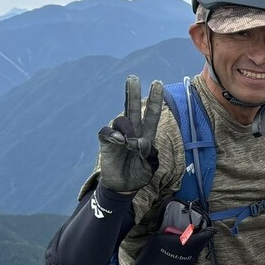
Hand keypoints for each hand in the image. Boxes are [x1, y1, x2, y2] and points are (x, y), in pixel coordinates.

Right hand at [97, 76, 163, 194]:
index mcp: (147, 134)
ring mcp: (118, 135)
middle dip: (133, 92)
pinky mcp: (106, 142)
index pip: (151, 114)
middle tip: (133, 77)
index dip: (155, 100)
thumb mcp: (151, 166)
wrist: (123, 187)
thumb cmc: (139, 174)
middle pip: (132, 108)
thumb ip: (148, 153)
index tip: (158, 83)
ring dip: (127, 130)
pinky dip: (113, 135)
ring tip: (130, 145)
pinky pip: (107, 132)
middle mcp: (132, 131)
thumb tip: (138, 141)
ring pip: (121, 120)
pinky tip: (120, 141)